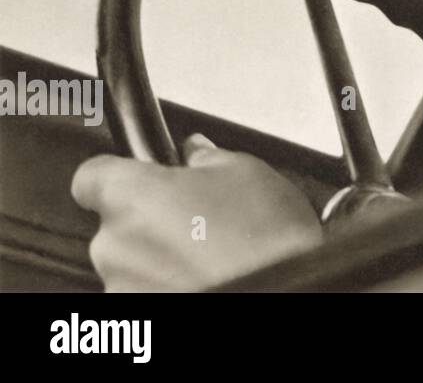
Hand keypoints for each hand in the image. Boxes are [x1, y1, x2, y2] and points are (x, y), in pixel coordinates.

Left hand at [71, 134, 323, 291]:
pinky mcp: (138, 316)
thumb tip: (196, 155)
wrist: (283, 292)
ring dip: (160, 254)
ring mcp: (122, 286)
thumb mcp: (247, 172)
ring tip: (211, 250)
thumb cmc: (264, 241)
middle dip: (151, 217)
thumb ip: (208, 157)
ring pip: (132, 259)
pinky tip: (208, 274)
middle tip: (197, 214)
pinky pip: (145, 288)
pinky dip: (168, 282)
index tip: (142, 173)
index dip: (118, 172)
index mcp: (132, 196)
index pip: (91, 175)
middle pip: (117, 221)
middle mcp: (114, 244)